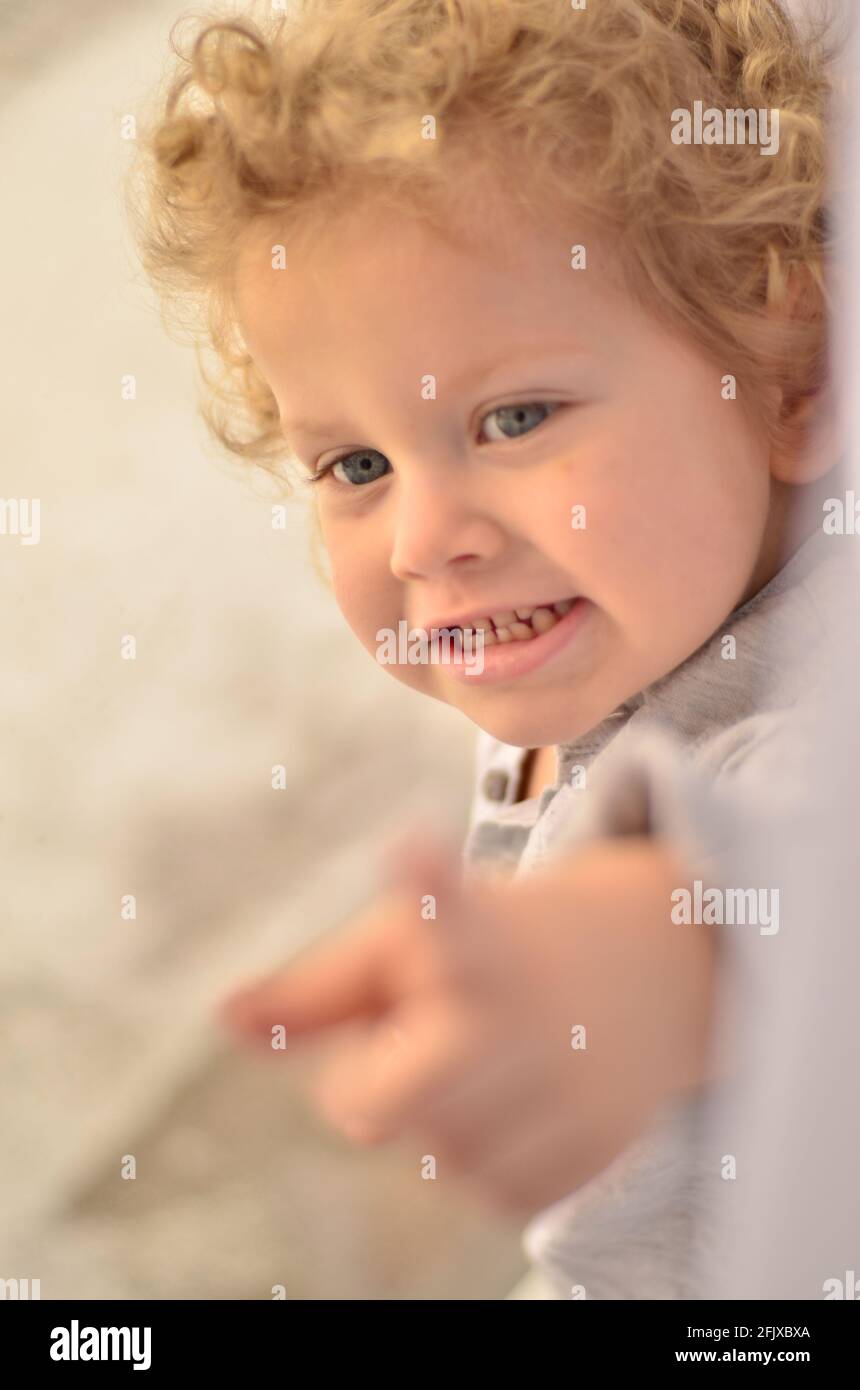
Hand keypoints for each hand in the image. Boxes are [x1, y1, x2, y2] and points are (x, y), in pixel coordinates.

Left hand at [219, 833, 717, 1214]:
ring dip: (446, 1122)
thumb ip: (317, 989)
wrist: (649, 963)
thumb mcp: (407, 944)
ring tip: (491, 1056)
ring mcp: (565, 1077)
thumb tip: (223, 1019)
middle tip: (418, 1041)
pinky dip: (502, 1156)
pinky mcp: (600, 1139)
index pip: (437, 907)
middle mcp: (515, 1005)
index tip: (410, 850)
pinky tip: (533, 1096)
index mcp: (461, 936)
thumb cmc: (488, 951)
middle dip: (373, 1090)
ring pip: (440, 1158)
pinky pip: (500, 1191)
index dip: (420, 882)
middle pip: (374, 1110)